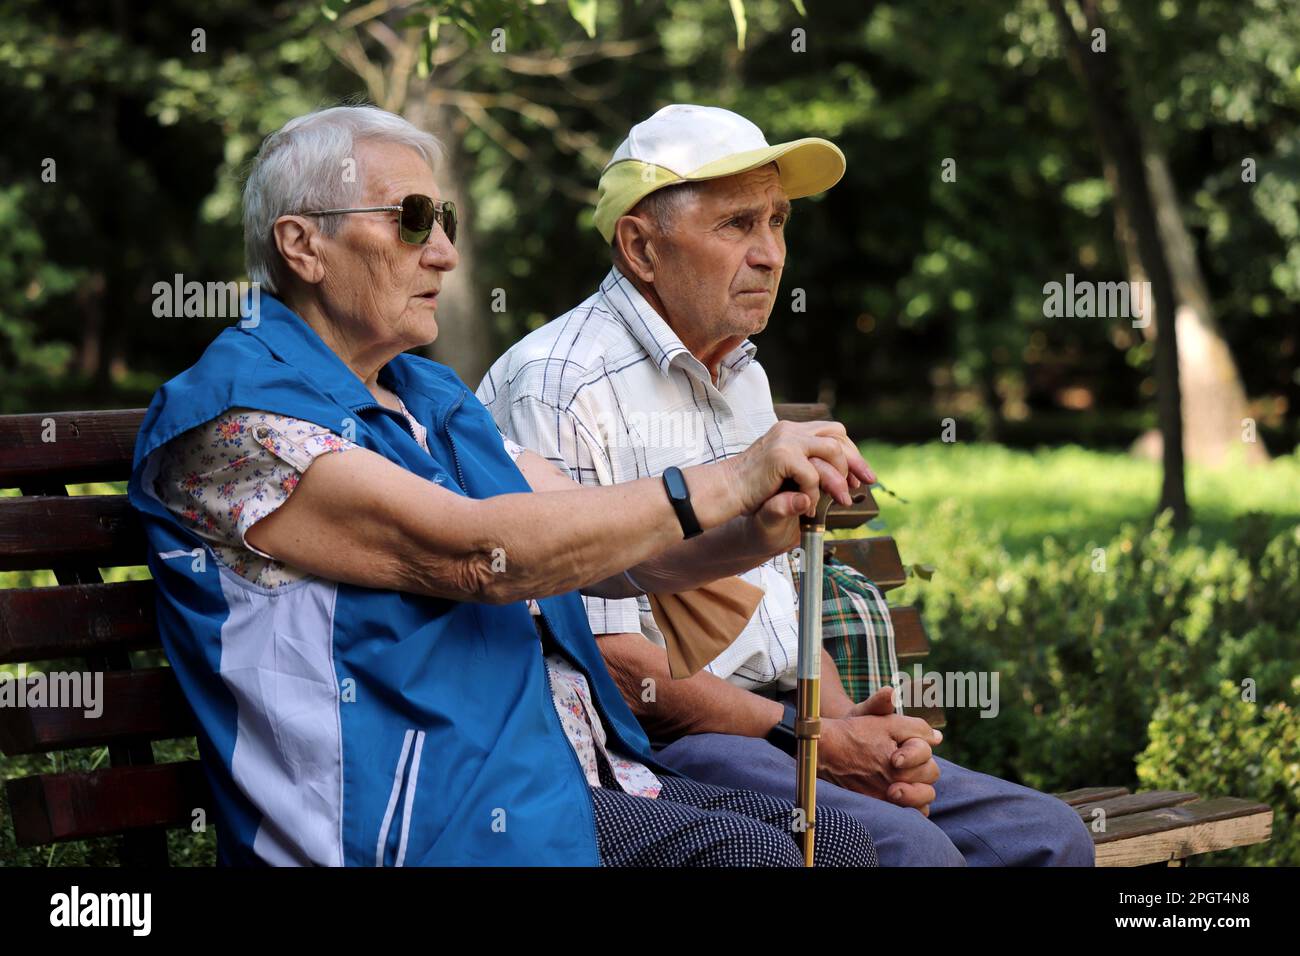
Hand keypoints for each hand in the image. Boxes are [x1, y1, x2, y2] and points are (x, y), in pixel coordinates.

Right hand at [729, 420, 874, 517]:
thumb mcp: (787, 478)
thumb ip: (809, 471)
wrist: (724, 493)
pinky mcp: (781, 455)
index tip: (860, 476)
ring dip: (838, 478)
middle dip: (854, 461)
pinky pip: (813, 474)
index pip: (831, 432)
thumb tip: (843, 477)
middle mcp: (789, 430)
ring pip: (832, 450)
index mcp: (790, 432)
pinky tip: (808, 506)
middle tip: (864, 485)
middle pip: (837, 435)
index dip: (850, 453)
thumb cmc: (752, 490)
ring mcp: (785, 440)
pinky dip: (814, 493)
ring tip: (839, 499)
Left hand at [819, 687, 942, 815]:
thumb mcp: (865, 713)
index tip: (895, 759)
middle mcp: (917, 762)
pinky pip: (916, 810)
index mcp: (912, 740)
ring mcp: (911, 782)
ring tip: (892, 794)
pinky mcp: (903, 800)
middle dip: (914, 775)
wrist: (841, 747)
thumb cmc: (856, 727)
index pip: (924, 748)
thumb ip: (879, 702)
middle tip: (893, 781)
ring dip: (914, 797)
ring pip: (927, 794)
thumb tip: (891, 693)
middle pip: (930, 772)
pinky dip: (910, 811)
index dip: (913, 754)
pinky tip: (894, 809)